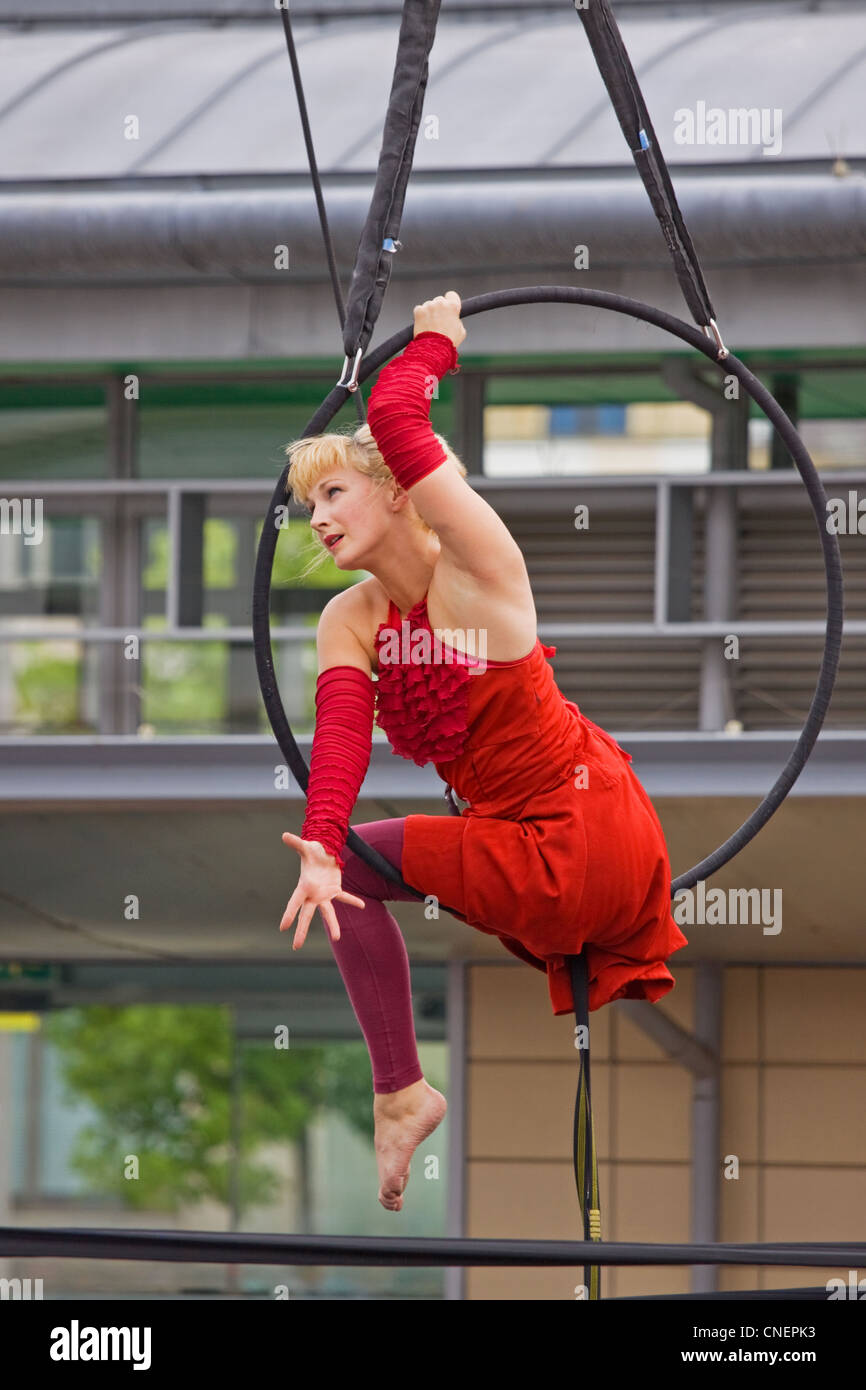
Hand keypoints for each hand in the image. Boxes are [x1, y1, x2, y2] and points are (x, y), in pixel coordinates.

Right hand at [279, 832, 364, 949]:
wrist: (322, 852)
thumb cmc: (312, 851)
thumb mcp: (305, 847)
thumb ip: (296, 843)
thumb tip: (284, 835)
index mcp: (303, 886)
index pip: (294, 902)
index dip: (289, 914)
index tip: (283, 928)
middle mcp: (313, 894)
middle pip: (306, 915)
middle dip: (302, 930)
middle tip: (296, 947)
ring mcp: (324, 894)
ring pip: (328, 912)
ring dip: (333, 925)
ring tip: (338, 938)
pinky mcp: (335, 890)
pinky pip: (345, 897)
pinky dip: (353, 900)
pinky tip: (362, 905)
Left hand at [413, 291, 465, 348]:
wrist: (434, 349)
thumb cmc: (448, 342)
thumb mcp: (461, 331)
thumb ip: (457, 320)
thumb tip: (454, 319)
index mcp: (453, 306)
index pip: (451, 294)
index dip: (450, 301)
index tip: (448, 306)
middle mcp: (440, 303)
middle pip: (439, 300)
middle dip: (439, 308)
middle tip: (439, 320)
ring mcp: (429, 306)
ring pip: (429, 305)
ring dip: (429, 312)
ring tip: (431, 325)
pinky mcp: (419, 311)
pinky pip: (419, 309)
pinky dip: (420, 315)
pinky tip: (424, 324)